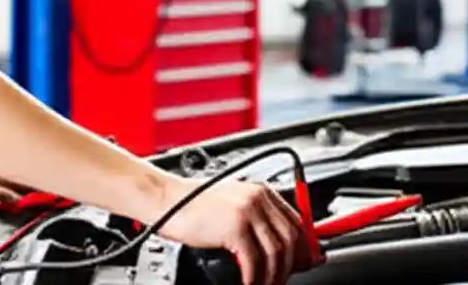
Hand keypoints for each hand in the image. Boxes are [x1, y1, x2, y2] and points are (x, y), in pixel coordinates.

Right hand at [156, 177, 309, 284]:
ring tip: (262, 284)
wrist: (163, 200)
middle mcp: (258, 198)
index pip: (296, 221)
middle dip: (290, 265)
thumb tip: (284, 248)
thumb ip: (258, 221)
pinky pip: (254, 261)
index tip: (304, 263)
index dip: (302, 248)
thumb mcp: (231, 207)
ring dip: (272, 276)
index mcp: (260, 191)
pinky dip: (254, 278)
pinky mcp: (234, 227)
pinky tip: (247, 282)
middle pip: (290, 238)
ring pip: (276, 252)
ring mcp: (247, 211)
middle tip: (280, 279)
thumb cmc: (191, 204)